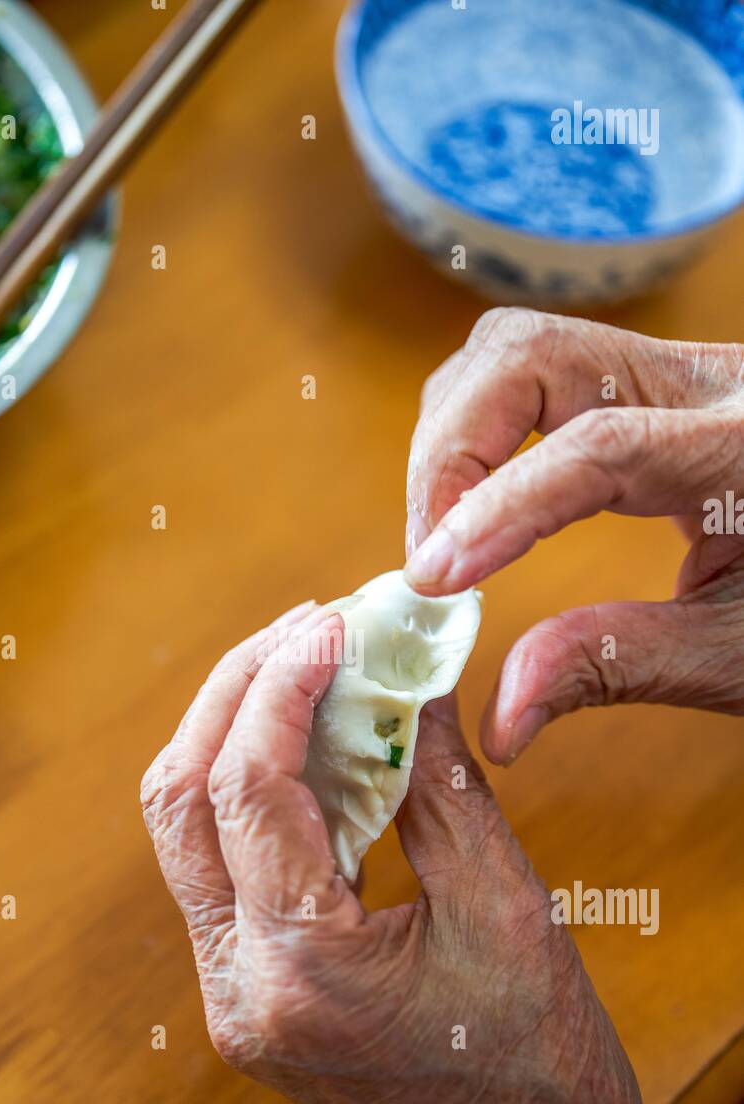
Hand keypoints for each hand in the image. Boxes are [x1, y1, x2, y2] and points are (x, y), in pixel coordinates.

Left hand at [141, 601, 658, 1103]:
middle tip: (312, 628)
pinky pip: (223, 867)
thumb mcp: (504, 906)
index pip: (247, 788)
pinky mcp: (248, 993)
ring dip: (237, 735)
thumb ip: (438, 779)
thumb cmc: (536, 1069)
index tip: (332, 621)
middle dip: (240, 692)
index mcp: (301, 972)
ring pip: (188, 830)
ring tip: (311, 669)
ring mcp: (232, 996)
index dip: (282, 683)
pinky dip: (257, 791)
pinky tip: (316, 747)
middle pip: (183, 798)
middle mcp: (239, 987)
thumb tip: (406, 671)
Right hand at [405, 309, 743, 762]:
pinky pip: (539, 374)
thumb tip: (498, 717)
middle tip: (427, 557)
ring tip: (443, 537)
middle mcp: (708, 383)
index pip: (597, 447)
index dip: (499, 508)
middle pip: (531, 352)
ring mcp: (677, 372)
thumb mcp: (738, 655)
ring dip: (456, 433)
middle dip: (451, 449)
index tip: (434, 581)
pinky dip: (481, 430)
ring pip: (520, 348)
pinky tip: (476, 505)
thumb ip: (615, 664)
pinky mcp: (652, 387)